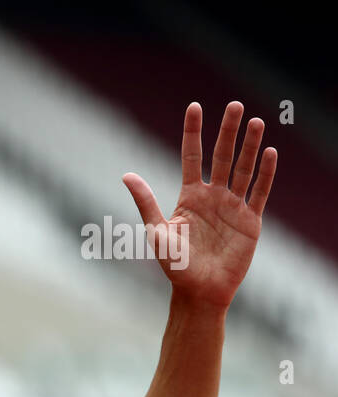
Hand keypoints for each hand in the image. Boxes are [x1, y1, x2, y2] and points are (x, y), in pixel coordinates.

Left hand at [122, 101, 276, 309]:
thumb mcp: (156, 232)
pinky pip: (259, 192)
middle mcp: (213, 197)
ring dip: (250, 146)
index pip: (192, 156)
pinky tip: (269, 153)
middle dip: (229, 131)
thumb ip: (145, 202)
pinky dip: (265, 174)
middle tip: (235, 105)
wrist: (199, 292)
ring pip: (244, 169)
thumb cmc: (174, 266)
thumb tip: (126, 175)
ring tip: (257, 122)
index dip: (193, 132)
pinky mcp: (251, 221)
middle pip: (222, 156)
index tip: (194, 107)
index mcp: (189, 197)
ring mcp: (233, 207)